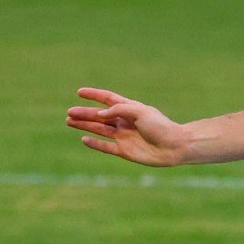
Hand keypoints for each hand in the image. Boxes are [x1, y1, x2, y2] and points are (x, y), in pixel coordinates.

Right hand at [67, 88, 193, 166]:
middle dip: (84, 113)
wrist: (174, 147)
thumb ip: (119, 110)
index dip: (94, 95)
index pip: (108, 99)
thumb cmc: (160, 126)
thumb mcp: (140, 112)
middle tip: (69, 112)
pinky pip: (106, 146)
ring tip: (69, 121)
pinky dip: (95, 143)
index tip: (79, 92)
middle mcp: (124, 122)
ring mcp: (124, 136)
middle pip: (100, 116)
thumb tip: (99, 114)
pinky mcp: (125, 151)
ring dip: (85, 126)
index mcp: (130, 109)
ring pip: (100, 130)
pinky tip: (84, 139)